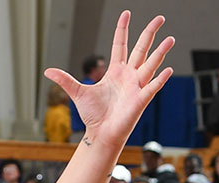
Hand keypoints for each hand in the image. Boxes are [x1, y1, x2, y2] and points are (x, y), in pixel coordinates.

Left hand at [45, 13, 173, 147]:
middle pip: (141, 49)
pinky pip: (152, 87)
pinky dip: (160, 79)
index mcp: (115, 71)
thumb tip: (48, 71)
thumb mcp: (78, 93)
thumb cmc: (93, 115)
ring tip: (170, 38)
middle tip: (160, 18)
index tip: (126, 13)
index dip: (123, 29)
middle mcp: (129, 76)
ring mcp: (136, 86)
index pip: (121, 44)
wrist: (101, 133)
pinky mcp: (140, 100)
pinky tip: (168, 69)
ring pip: (151, 64)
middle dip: (150, 33)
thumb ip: (65, 80)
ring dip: (161, 51)